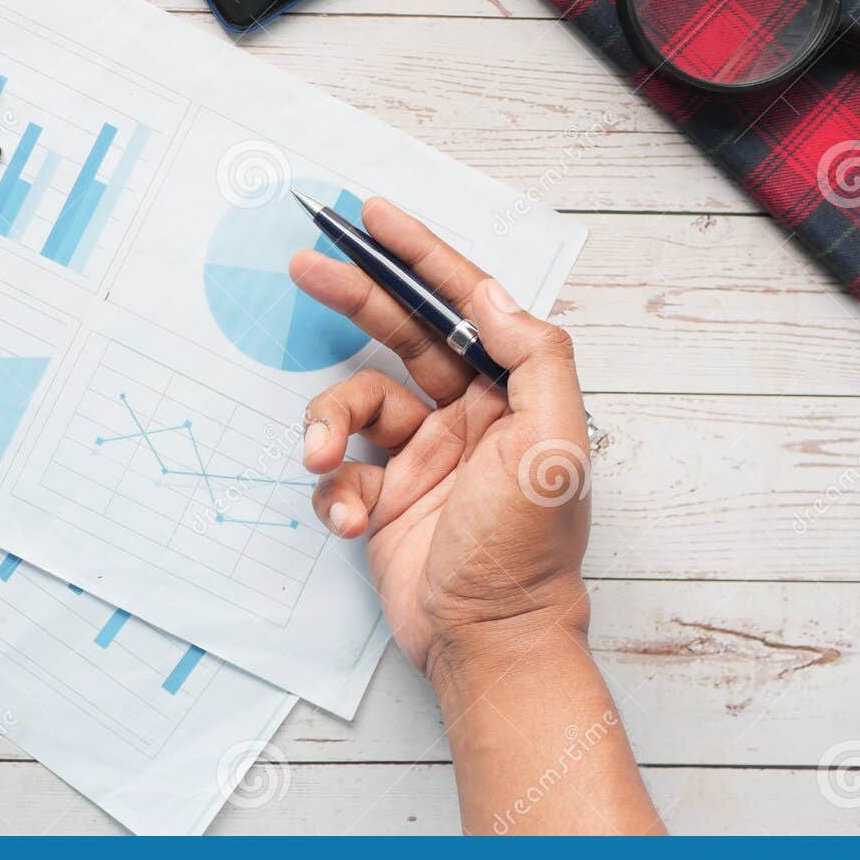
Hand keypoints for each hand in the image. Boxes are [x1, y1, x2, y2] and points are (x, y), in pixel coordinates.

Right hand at [289, 197, 593, 681]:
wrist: (487, 643)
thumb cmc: (527, 552)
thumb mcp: (554, 446)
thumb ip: (535, 358)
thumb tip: (491, 296)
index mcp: (511, 395)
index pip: (463, 306)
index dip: (421, 255)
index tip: (376, 216)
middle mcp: (465, 416)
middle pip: (400, 336)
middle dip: (354, 297)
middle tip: (305, 264)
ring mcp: (420, 457)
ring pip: (353, 406)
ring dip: (329, 427)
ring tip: (325, 462)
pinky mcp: (383, 498)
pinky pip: (339, 471)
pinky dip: (334, 491)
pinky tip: (352, 519)